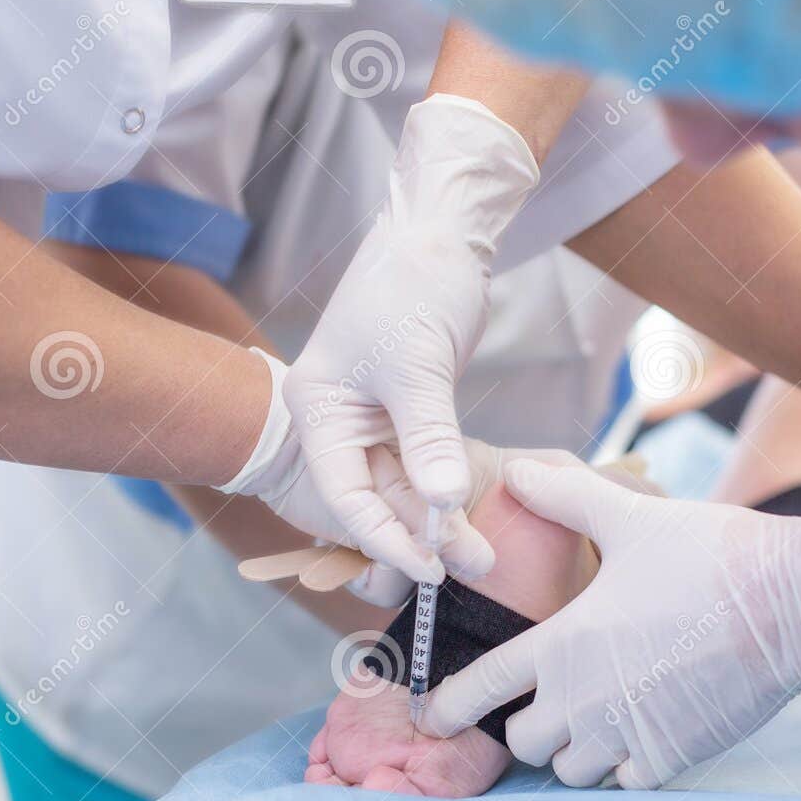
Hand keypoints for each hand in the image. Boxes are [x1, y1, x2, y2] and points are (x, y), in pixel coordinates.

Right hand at [284, 94, 539, 574]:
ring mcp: (372, 418)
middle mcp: (337, 420)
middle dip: (421, 535)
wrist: (440, 233)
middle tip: (471, 566)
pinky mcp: (407, 413)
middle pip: (375, 499)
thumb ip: (429, 439)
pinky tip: (474, 518)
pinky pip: (424, 467)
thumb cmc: (412, 284)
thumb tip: (444, 505)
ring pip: (404, 488)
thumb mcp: (417, 367)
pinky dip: (447, 491)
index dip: (386, 537)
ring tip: (484, 555)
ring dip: (441, 521)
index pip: (345, 493)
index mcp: (315, 409)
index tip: (430, 567)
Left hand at [420, 461, 800, 788]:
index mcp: (561, 643)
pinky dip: (626, 766)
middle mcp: (582, 699)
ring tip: (601, 716)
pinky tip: (645, 731)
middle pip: (521, 742)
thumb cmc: (710, 554)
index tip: (429, 715)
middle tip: (553, 699)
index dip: (443, 706)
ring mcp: (626, 734)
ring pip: (571, 770)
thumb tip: (520, 470)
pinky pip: (625, 783)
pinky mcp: (672, 757)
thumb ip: (566, 498)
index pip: (478, 688)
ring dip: (576, 750)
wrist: (792, 604)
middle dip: (529, 725)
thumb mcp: (630, 517)